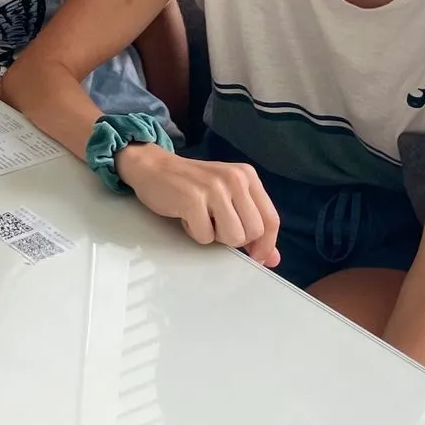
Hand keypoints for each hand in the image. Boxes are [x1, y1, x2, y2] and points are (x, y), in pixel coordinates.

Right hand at [116, 144, 281, 266]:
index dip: (266, 244)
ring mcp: (214, 188)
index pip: (271, 220)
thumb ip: (250, 223)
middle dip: (234, 238)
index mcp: (247, 177)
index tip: (255, 256)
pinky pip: (205, 236)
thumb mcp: (227, 198)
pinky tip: (185, 216)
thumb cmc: (190, 185)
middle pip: (253, 232)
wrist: (152, 167)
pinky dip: (194, 233)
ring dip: (214, 237)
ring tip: (201, 219)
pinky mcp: (193, 199)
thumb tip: (272, 257)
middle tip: (215, 225)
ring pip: (233, 237)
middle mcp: (235, 179)